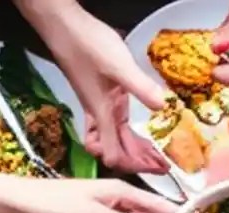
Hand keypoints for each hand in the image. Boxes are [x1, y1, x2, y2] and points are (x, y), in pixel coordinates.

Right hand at [36, 9, 169, 173]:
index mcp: (103, 114)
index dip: (135, 167)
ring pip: (116, 140)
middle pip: (116, 152)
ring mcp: (101, 107)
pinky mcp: (103, 96)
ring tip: (157, 156)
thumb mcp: (119, 66)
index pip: (114, 155)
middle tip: (162, 167)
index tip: (158, 169)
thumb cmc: (87, 45)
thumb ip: (141, 87)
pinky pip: (116, 125)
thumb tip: (163, 106)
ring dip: (135, 151)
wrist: (64, 28)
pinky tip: (144, 134)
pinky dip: (130, 135)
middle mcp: (101, 115)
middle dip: (139, 163)